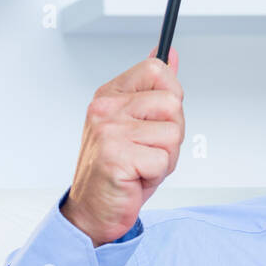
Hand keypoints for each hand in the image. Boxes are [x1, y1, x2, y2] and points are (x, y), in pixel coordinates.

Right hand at [62, 45, 184, 245]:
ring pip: (173, 133)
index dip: (171, 95)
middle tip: (148, 151)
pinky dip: (157, 175)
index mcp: (111, 95)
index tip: (159, 117)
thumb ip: (153, 90)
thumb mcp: (138, 125)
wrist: (93, 211)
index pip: (156, 69)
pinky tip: (136, 178)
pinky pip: (163, 160)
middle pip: (172, 103)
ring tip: (142, 166)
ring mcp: (110, 131)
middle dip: (172, 134)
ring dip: (166, 158)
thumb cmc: (118, 171)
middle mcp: (107, 109)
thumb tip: (171, 55)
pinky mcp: (117, 156)